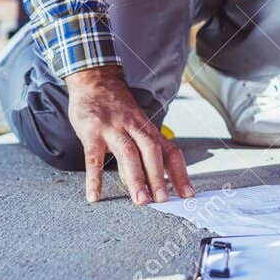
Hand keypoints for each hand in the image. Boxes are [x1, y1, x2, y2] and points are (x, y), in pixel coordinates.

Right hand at [67, 65, 193, 204]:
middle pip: (151, 151)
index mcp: (148, 129)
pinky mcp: (92, 131)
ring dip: (135, 178)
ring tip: (140, 200)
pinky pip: (93, 157)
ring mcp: (113, 128)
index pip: (170, 151)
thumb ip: (144, 147)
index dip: (180, 173)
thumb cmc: (117, 107)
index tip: (188, 194)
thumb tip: (153, 179)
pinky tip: (95, 195)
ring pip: (128, 153)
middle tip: (163, 200)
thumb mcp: (136, 122)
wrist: (95, 79)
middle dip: (159, 176)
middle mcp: (134, 127)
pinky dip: (95, 177)